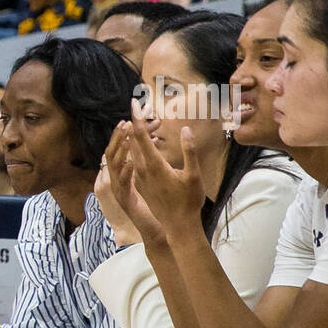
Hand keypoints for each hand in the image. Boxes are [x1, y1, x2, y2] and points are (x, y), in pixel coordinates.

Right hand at [96, 123, 160, 245]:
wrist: (158, 228)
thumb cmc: (157, 204)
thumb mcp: (152, 178)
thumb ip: (149, 160)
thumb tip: (155, 140)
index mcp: (125, 173)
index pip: (121, 149)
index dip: (123, 134)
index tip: (130, 119)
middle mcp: (119, 180)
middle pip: (113, 154)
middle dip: (119, 137)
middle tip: (127, 122)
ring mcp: (120, 190)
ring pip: (114, 167)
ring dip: (120, 151)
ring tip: (128, 137)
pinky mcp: (126, 200)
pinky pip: (123, 184)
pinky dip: (125, 172)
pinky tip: (131, 163)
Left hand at [125, 117, 204, 239]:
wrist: (178, 225)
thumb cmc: (188, 201)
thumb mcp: (193, 174)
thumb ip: (189, 150)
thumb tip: (185, 129)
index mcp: (154, 165)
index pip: (141, 135)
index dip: (138, 117)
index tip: (134, 102)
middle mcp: (142, 170)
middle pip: (134, 141)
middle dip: (137, 123)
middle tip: (140, 107)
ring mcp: (140, 177)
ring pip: (134, 151)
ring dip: (137, 137)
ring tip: (146, 124)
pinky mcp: (141, 184)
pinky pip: (136, 161)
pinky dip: (139, 149)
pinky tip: (149, 145)